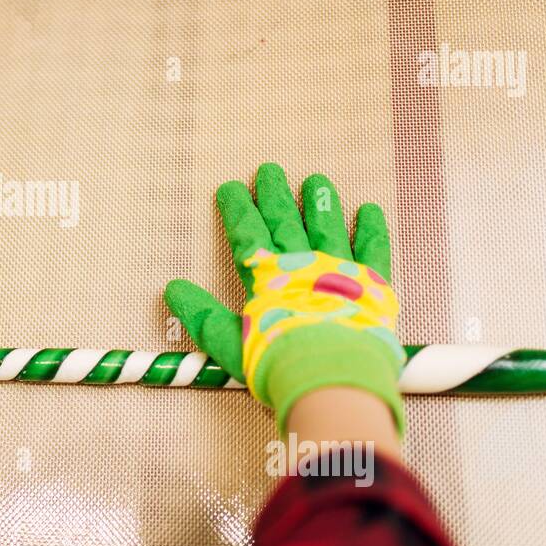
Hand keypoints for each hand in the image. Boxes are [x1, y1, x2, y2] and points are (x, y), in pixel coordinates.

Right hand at [164, 163, 405, 434]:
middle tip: (269, 170)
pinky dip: (371, 230)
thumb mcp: (227, 342)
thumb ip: (202, 315)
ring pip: (327, 227)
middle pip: (285, 221)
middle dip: (274, 195)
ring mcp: (338, 271)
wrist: (330, 375)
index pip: (247, 233)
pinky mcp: (371, 286)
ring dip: (320, 203)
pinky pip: (373, 250)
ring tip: (316, 180)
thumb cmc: (276, 361)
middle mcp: (302, 264)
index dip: (237, 209)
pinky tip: (370, 210)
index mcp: (266, 276)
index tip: (230, 187)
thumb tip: (173, 289)